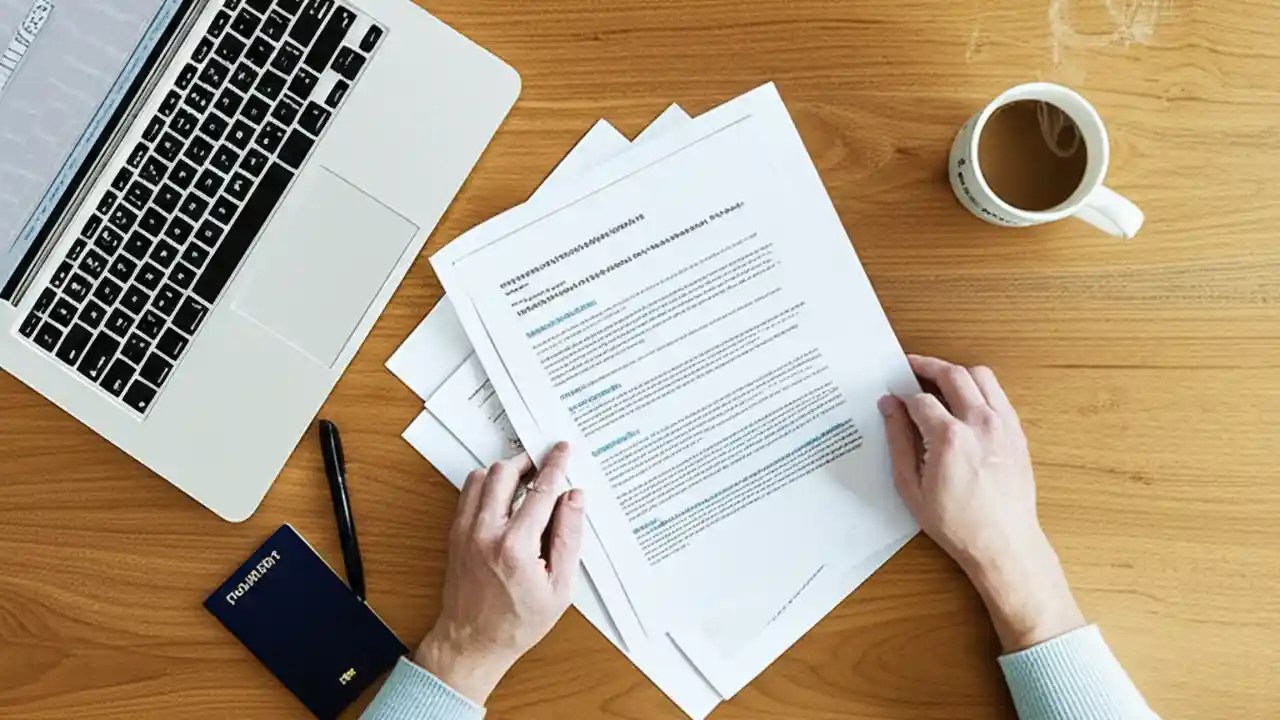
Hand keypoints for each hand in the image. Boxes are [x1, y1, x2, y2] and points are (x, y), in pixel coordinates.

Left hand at [414, 443, 584, 703]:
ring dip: (506, 471)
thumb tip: (574, 497)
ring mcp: (465, 531)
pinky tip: (503, 495)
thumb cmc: (518, 621)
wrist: (473, 641)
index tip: (563, 449)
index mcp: (517, 547)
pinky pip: (468, 491)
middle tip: (544, 464)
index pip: (541, 490)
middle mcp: (486, 532)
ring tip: (525, 480)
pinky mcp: (455, 533)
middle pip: (506, 472)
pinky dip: (486, 484)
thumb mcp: (560, 587)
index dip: (555, 464)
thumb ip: (569, 536)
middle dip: (528, 461)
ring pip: (482, 476)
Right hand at [879, 355, 1084, 651]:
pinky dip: (979, 388)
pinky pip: (998, 395)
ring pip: (980, 376)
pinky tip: (966, 401)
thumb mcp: (912, 486)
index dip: (903, 396)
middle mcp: (979, 423)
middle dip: (928, 366)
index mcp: (949, 437)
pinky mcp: (1017, 432)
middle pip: (952, 374)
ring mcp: (1003, 425)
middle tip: (911, 367)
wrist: (1003, 542)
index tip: (893, 398)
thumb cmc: (955, 523)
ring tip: (939, 379)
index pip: (920, 399)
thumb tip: (889, 406)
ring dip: (957, 372)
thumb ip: (898, 440)